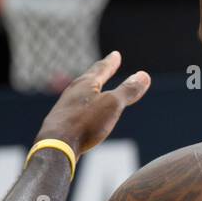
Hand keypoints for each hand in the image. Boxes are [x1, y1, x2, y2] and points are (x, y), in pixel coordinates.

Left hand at [35, 51, 150, 154]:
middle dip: (99, 73)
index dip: (110, 62)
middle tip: (105, 66)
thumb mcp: (112, 105)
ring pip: (80, 94)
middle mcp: (73, 93)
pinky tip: (83, 115)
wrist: (56, 146)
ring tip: (93, 88)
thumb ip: (127, 91)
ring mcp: (65, 108)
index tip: (115, 54)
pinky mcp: (61, 123)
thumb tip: (144, 75)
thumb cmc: (85, 123)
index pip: (101, 69)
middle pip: (89, 79)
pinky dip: (84, 106)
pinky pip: (76, 109)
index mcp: (85, 85)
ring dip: (90, 89)